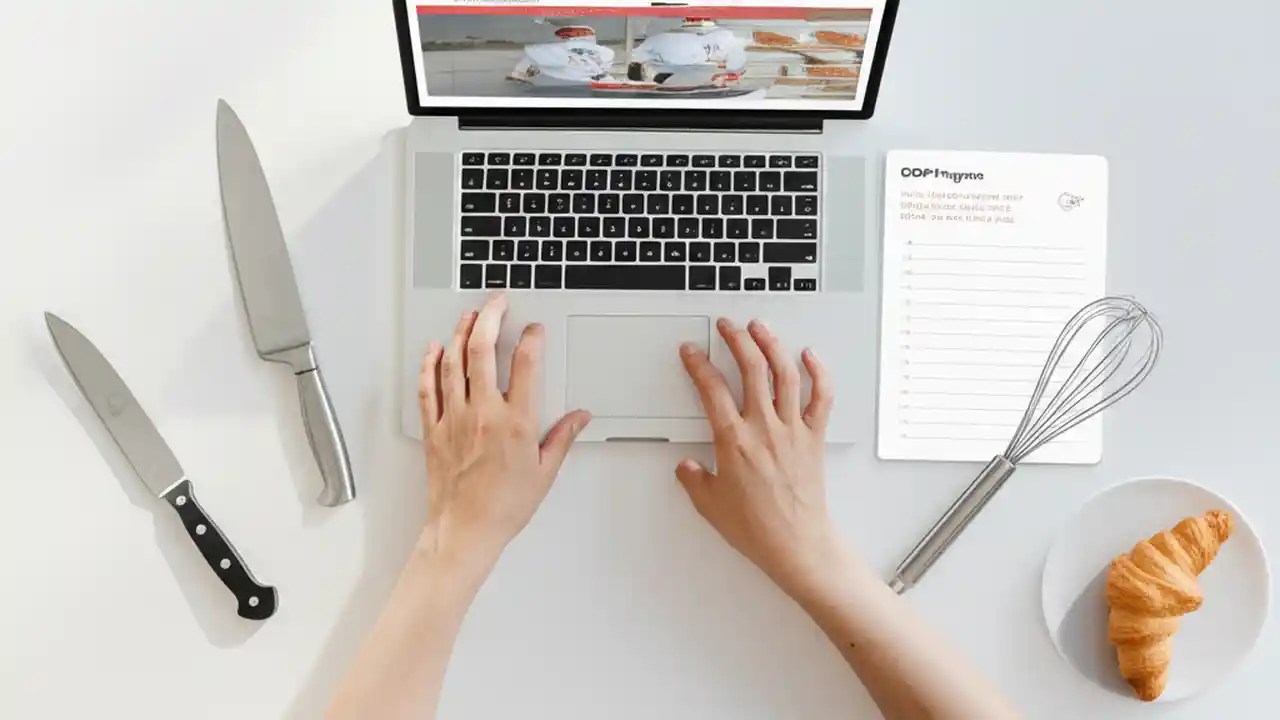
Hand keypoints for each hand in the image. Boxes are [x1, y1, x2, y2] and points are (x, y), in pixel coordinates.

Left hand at [418, 293, 590, 561]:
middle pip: (483, 349)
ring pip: (453, 361)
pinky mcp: (434, 428)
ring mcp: (455, 418)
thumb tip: (580, 416)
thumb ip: (562, 437)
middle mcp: (484, 413)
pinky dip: (429, 363)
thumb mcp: (545, 472)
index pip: (526, 364)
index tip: (535, 330)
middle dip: (492, 316)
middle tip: (498, 301)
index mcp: (517, 422)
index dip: (532, 338)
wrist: (466, 530)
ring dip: (461, 332)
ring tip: (470, 315)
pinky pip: (428, 387)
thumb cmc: (504, 506)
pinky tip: (434, 349)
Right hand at [676, 318, 835, 590]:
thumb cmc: (757, 528)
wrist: (796, 544)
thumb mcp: (710, 504)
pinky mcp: (814, 438)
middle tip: (727, 326)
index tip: (691, 352)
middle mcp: (764, 428)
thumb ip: (694, 479)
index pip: (711, 389)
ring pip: (784, 373)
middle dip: (736, 339)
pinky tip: (810, 356)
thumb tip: (687, 467)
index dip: (698, 364)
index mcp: (734, 440)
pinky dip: (818, 372)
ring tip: (760, 328)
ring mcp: (792, 429)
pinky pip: (821, 397)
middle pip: (751, 368)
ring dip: (771, 344)